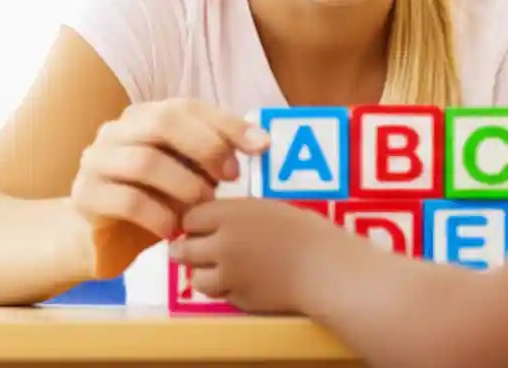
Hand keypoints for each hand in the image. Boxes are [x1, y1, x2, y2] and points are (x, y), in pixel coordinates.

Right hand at [68, 99, 270, 278]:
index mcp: (144, 117)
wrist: (98, 239)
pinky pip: (127, 201)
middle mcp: (117, 130)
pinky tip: (175, 230)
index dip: (227, 124)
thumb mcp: (186, 175)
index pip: (188, 107)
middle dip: (206, 147)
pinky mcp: (85, 196)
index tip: (261, 147)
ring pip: (145, 161)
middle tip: (231, 177)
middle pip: (163, 121)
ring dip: (184, 185)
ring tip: (204, 207)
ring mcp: (96, 160)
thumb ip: (211, 157)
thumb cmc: (151, 201)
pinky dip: (159, 216)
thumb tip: (261, 144)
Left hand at [172, 198, 347, 313]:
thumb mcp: (270, 208)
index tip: (203, 226)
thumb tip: (219, 220)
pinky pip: (222, 295)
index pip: (189, 218)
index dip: (195, 223)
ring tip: (220, 271)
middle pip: (183, 250)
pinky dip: (228, 290)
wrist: (324, 268)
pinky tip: (246, 282)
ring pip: (196, 279)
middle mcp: (221, 245)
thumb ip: (239, 214)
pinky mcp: (239, 300)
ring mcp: (228, 276)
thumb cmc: (307, 231)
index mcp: (229, 216)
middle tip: (198, 250)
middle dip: (187, 249)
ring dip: (205, 274)